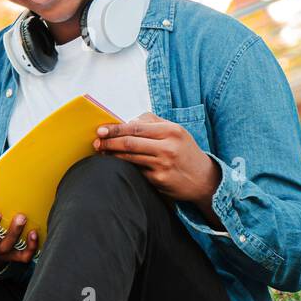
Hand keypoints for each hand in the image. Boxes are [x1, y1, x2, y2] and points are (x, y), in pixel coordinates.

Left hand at [92, 111, 222, 221]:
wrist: (204, 179)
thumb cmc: (185, 151)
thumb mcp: (176, 132)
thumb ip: (153, 122)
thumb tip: (127, 121)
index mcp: (171, 131)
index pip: (136, 128)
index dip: (115, 129)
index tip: (101, 129)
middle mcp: (168, 147)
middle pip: (130, 143)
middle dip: (109, 142)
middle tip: (96, 142)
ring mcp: (163, 164)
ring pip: (129, 158)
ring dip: (112, 155)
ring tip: (102, 151)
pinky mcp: (159, 180)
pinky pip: (136, 171)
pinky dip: (123, 166)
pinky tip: (115, 164)